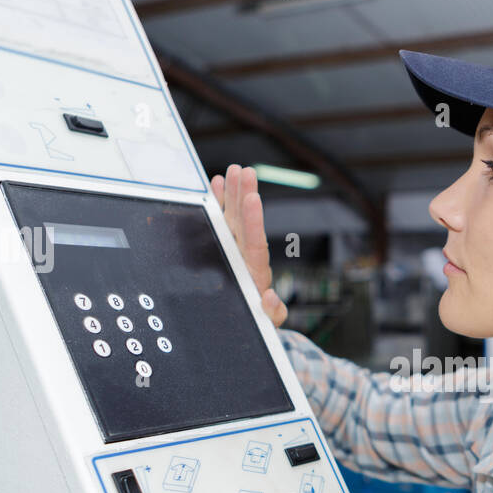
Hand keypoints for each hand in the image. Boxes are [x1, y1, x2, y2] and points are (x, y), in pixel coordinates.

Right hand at [210, 164, 287, 328]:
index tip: (253, 198)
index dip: (254, 221)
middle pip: (245, 224)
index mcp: (257, 272)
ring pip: (234, 218)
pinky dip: (220, 203)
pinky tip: (218, 183)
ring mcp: (236, 250)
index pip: (256, 243)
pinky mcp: (226, 248)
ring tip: (234, 170)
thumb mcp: (271, 322)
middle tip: (245, 171)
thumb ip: (274, 313)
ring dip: (233, 194)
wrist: (254, 322)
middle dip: (244, 196)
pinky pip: (222, 222)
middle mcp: (247, 257)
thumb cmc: (262, 321)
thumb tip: (270, 298)